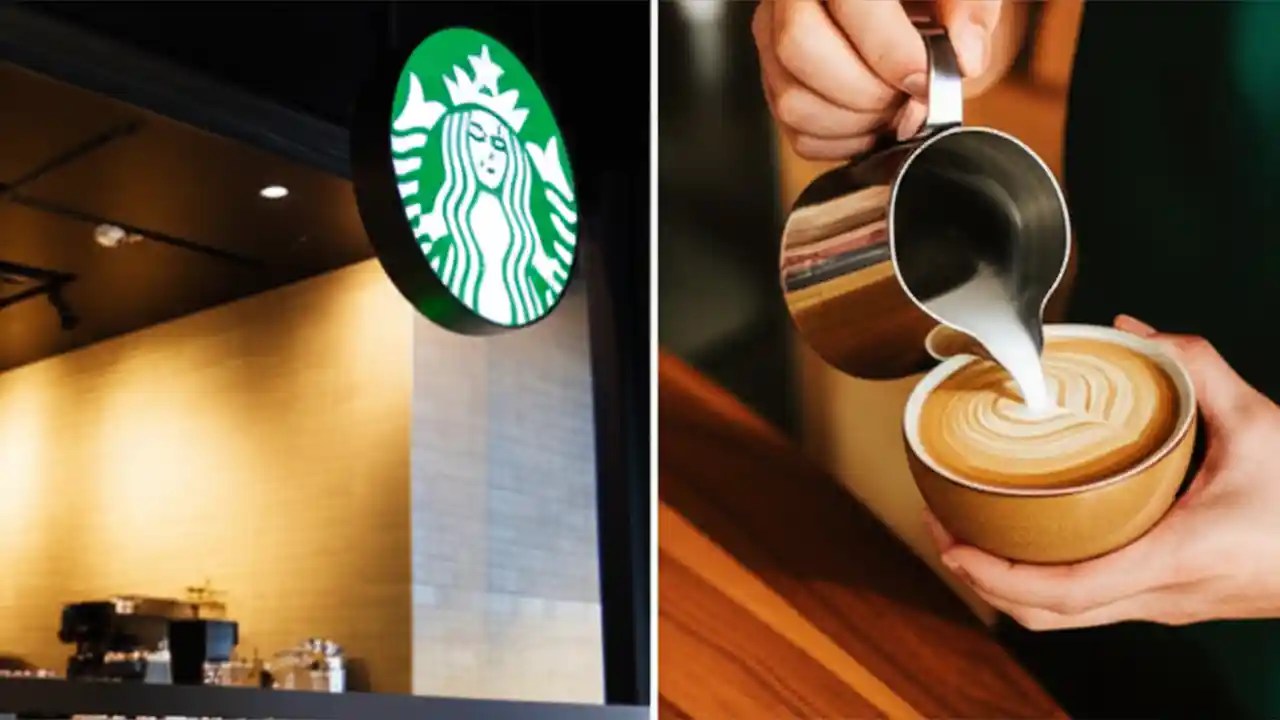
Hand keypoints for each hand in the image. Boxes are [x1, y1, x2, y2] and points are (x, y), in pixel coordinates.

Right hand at [752, 0, 1001, 159]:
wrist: (896, 5)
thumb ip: (970, 8)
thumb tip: (964, 55)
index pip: (848, 2)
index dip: (890, 50)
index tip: (925, 76)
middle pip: (800, 48)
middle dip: (866, 92)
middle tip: (906, 95)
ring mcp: (773, 39)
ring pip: (792, 100)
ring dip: (855, 123)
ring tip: (892, 108)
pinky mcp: (774, 81)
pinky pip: (796, 133)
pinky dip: (843, 142)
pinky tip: (872, 118)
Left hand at [925, 314, 1279, 628]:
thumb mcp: (1261, 426)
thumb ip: (1197, 369)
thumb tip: (1139, 328)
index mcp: (1173, 556)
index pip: (1062, 590)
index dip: (995, 574)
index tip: (950, 542)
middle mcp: (1161, 594)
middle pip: (1046, 616)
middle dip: (981, 578)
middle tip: (941, 527)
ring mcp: (1166, 605)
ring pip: (1066, 619)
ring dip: (1009, 584)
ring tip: (971, 532)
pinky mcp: (1173, 599)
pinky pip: (1091, 605)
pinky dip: (1045, 583)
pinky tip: (1029, 539)